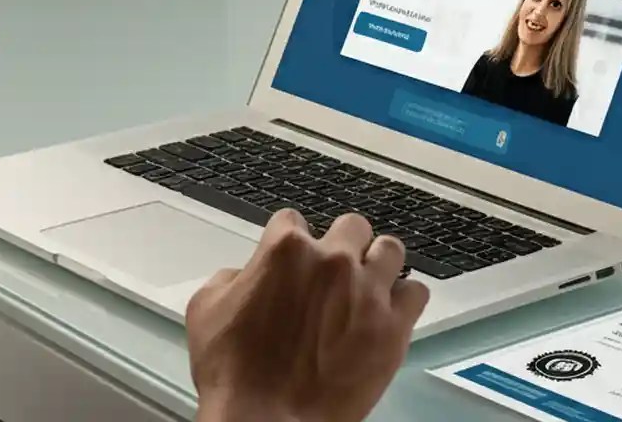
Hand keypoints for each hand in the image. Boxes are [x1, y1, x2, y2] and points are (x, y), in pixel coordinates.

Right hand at [188, 210, 429, 421]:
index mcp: (285, 250)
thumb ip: (231, 278)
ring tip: (367, 285)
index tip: (291, 259)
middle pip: (352, 226)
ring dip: (377, 263)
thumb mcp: (205, 309)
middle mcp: (332, 261)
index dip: (289, 240)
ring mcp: (368, 292)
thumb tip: (246, 275)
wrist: (266, 421)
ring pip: (390, 250)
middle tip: (333, 271)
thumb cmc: (233, 373)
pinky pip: (416, 292)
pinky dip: (402, 299)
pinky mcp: (394, 327)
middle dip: (341, 244)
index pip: (292, 220)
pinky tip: (387, 312)